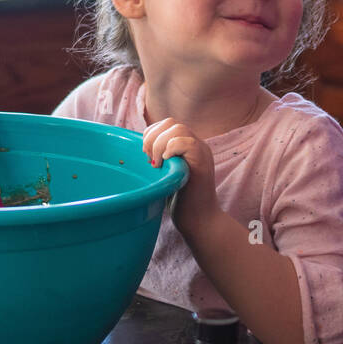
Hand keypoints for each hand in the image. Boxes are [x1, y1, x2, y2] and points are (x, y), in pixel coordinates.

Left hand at [142, 117, 216, 231]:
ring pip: (178, 129)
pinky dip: (171, 150)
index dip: (151, 133)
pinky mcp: (202, 163)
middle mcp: (197, 145)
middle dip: (153, 137)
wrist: (200, 221)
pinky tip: (165, 165)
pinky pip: (187, 143)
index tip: (145, 155)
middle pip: (172, 123)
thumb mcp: (167, 174)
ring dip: (160, 144)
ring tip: (157, 165)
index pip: (168, 124)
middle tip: (149, 160)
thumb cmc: (181, 202)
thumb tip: (140, 151)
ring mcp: (202, 152)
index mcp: (188, 146)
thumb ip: (161, 160)